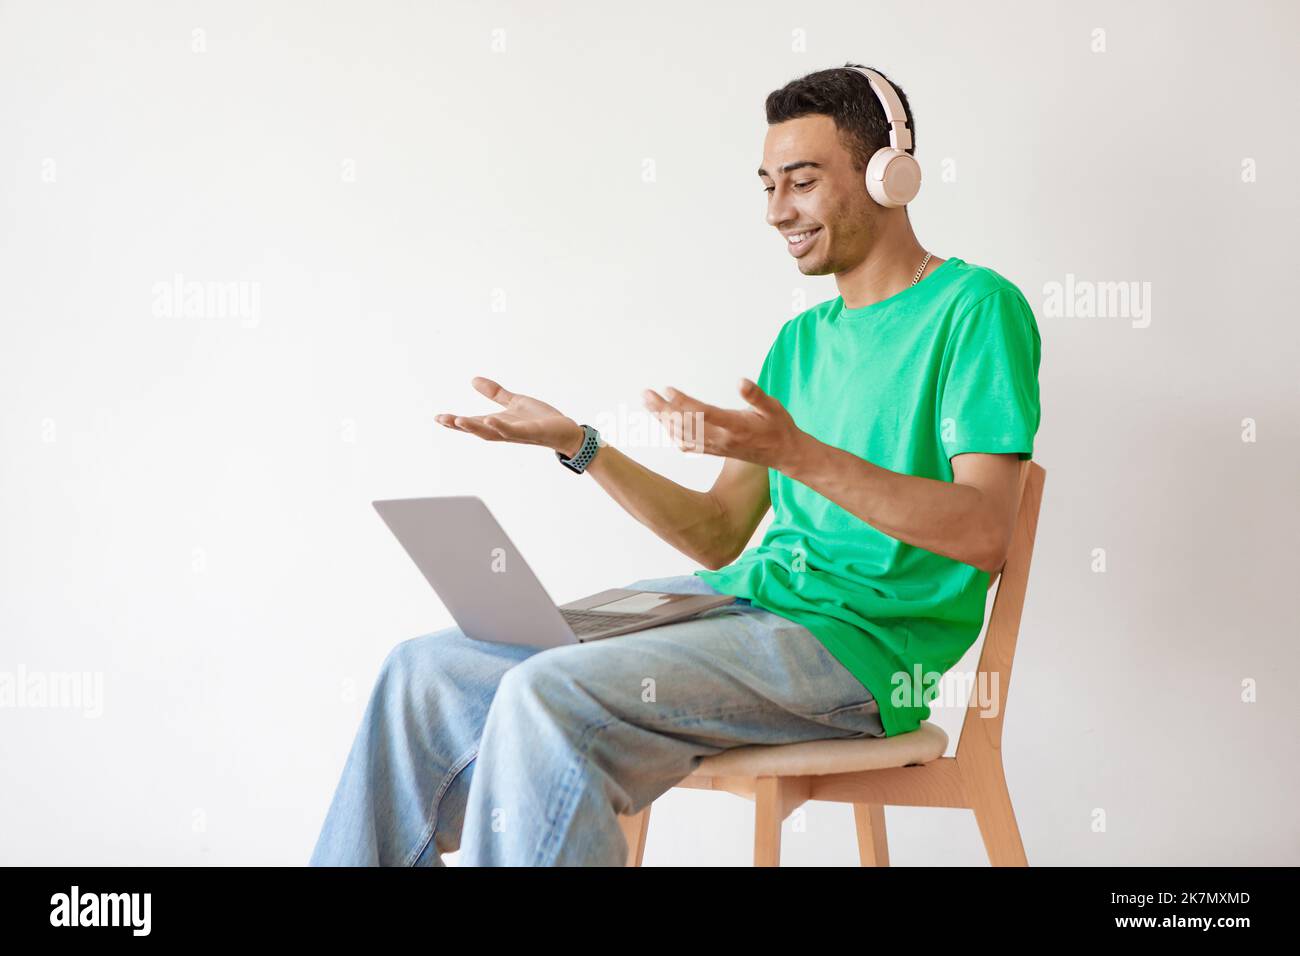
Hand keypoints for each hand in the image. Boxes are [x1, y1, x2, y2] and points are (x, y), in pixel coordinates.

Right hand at [437, 377, 582, 455]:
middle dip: (458, 426)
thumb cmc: (540, 419)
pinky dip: (501, 426)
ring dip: (474, 427)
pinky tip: (490, 419)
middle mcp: (504, 431)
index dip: (455, 422)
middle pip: (477, 429)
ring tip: (458, 420)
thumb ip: (495, 393)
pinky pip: (513, 431)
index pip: (473, 423)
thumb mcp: (514, 402)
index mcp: (498, 424)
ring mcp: (516, 433)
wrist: (564, 431)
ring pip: (491, 433)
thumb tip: (473, 380)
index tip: (437, 417)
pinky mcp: (531, 432)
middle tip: (441, 419)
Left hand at [642, 378, 810, 470]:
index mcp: (735, 427)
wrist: (784, 455)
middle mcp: (721, 439)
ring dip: (663, 420)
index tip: (668, 390)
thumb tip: (741, 382)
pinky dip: (672, 433)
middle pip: (686, 425)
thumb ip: (756, 396)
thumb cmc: (779, 427)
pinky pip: (687, 444)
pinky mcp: (713, 451)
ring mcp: (716, 447)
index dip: (684, 403)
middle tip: (646, 394)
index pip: (703, 414)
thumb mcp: (773, 407)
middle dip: (663, 409)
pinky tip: (663, 421)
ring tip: (649, 402)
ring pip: (682, 435)